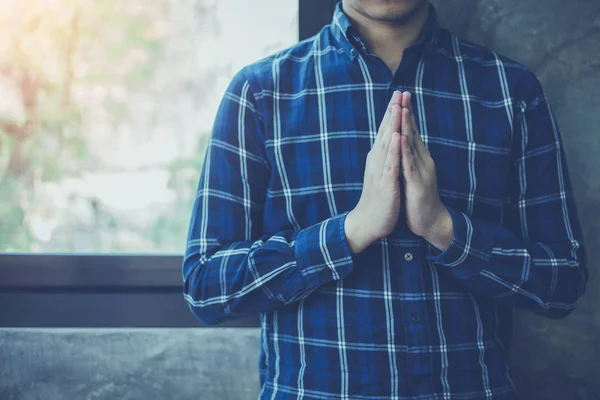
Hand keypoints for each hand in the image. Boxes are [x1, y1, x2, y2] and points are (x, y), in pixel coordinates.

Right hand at [345, 91, 402, 253]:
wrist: (368, 221)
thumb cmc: (377, 198)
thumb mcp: (382, 173)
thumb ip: (385, 157)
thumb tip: (388, 142)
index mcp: (379, 157)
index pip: (386, 131)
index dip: (392, 112)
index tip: (399, 95)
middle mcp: (377, 160)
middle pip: (386, 132)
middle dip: (392, 112)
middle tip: (398, 92)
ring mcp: (380, 171)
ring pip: (387, 144)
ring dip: (392, 125)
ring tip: (397, 108)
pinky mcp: (385, 183)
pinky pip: (390, 164)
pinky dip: (393, 150)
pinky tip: (396, 138)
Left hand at [400, 92, 453, 250]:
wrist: (430, 221)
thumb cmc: (418, 198)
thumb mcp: (413, 173)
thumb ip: (409, 157)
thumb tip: (404, 142)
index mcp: (418, 158)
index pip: (410, 131)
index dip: (405, 113)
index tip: (400, 95)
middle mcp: (421, 161)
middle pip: (412, 132)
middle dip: (407, 112)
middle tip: (403, 93)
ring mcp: (420, 171)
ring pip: (411, 146)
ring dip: (407, 127)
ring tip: (402, 109)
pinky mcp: (416, 184)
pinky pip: (409, 166)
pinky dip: (404, 152)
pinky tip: (400, 140)